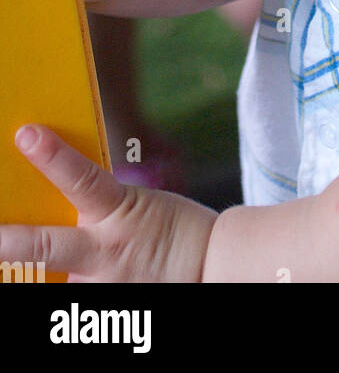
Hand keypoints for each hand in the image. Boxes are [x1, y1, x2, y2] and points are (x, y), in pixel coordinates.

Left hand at [1, 126, 215, 281]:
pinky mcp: (101, 311)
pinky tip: (82, 278)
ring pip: (51, 278)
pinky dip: (68, 286)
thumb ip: (91, 203)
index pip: (81, 178)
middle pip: (46, 246)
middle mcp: (104, 252)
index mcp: (118, 213)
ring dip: (42, 272)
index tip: (27, 134)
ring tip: (39, 257)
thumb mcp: (133, 204)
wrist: (210, 269)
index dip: (53, 157)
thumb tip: (47, 193)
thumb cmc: (172, 230)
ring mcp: (100, 286)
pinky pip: (70, 295)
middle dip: (9, 242)